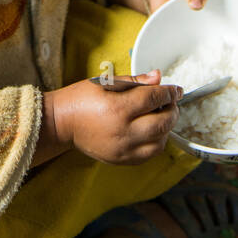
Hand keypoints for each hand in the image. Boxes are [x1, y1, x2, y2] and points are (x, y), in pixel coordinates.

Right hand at [52, 73, 183, 164]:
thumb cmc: (81, 98)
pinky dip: (157, 142)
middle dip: (172, 110)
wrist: (61, 123)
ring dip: (167, 128)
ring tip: (161, 116)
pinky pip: (149, 154)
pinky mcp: (121, 160)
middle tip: (171, 102)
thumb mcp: (105, 82)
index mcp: (117, 108)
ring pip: (160, 142)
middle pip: (162, 122)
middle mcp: (122, 131)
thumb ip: (135, 81)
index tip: (176, 89)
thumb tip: (158, 77)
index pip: (154, 99)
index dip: (169, 93)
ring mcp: (123, 149)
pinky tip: (152, 131)